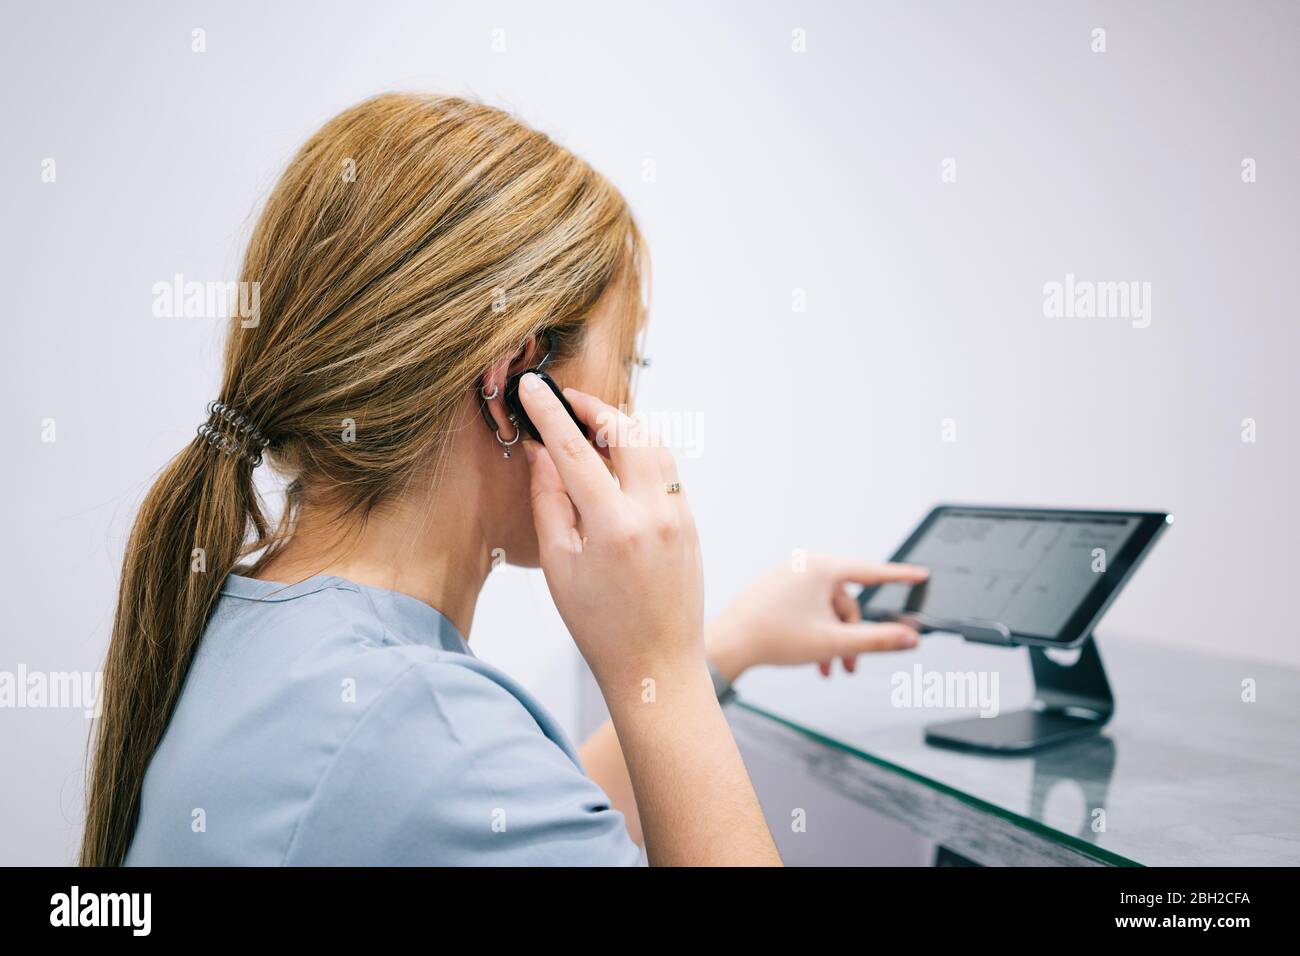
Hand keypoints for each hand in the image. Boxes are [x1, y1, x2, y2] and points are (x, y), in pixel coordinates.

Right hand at [520, 375, 703, 692]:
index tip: (532, 388)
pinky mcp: (691, 523)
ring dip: (622, 427)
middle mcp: (655, 513)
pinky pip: (667, 470)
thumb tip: (543, 454)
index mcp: (615, 526)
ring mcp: (680, 516)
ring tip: (590, 427)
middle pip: (627, 433)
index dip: (550, 413)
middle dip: (595, 409)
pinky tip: (617, 460)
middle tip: (565, 403)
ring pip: (654, 445)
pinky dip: (641, 453)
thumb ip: (549, 502)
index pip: (576, 450)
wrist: (657, 665)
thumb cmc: (600, 625)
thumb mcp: (559, 566)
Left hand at [706, 554, 927, 680]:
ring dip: (832, 639)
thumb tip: (910, 637)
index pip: (872, 572)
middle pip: (846, 601)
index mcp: (821, 569)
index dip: (900, 577)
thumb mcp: (835, 642)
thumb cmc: (774, 637)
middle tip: (851, 666)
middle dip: (851, 636)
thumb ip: (877, 640)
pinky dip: (814, 631)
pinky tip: (810, 657)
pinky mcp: (774, 590)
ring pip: (825, 609)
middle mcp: (803, 566)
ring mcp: (787, 577)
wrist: (729, 644)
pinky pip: (806, 608)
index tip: (921, 574)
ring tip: (827, 668)